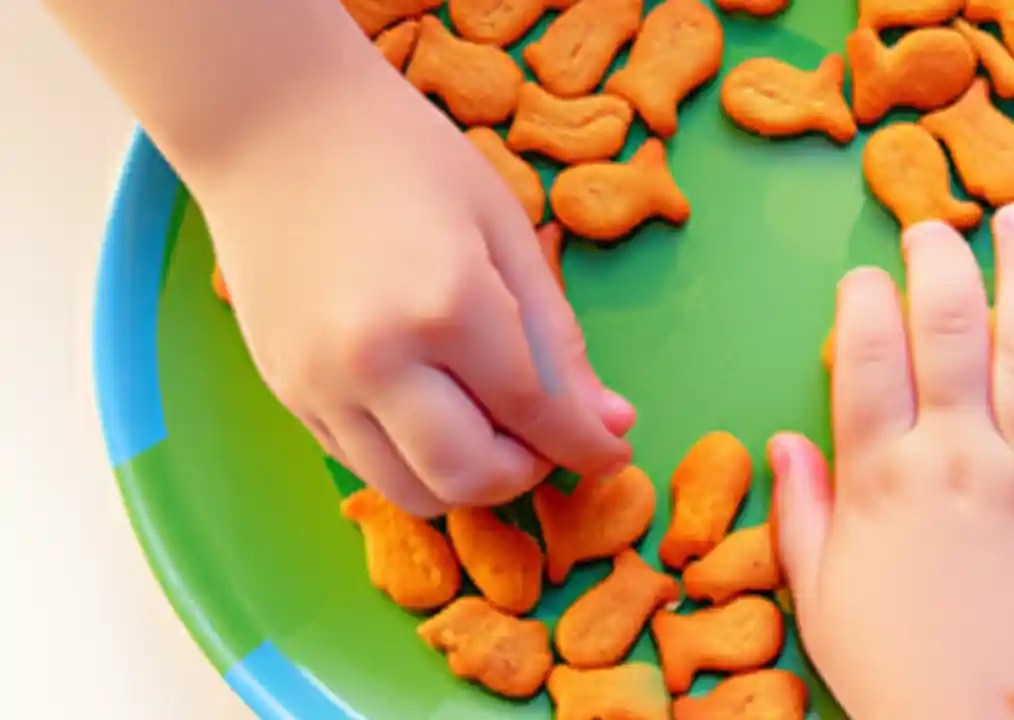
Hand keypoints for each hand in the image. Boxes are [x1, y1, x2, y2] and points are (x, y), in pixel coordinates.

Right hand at [200, 71, 633, 516]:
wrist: (272, 124)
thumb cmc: (402, 155)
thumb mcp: (502, 229)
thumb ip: (556, 336)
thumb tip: (610, 423)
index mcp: (449, 305)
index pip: (536, 413)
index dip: (586, 445)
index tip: (613, 453)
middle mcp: (378, 360)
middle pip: (471, 477)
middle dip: (526, 474)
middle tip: (547, 439)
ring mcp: (320, 383)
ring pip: (413, 491)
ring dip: (469, 481)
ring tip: (491, 430)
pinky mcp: (285, 392)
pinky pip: (363, 465)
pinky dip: (413, 462)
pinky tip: (434, 414)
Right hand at [770, 203, 1013, 719]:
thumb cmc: (900, 674)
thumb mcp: (820, 594)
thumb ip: (803, 508)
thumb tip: (783, 441)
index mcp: (884, 478)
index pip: (868, 353)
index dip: (863, 299)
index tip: (863, 277)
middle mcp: (961, 459)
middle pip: (951, 326)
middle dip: (940, 259)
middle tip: (935, 223)